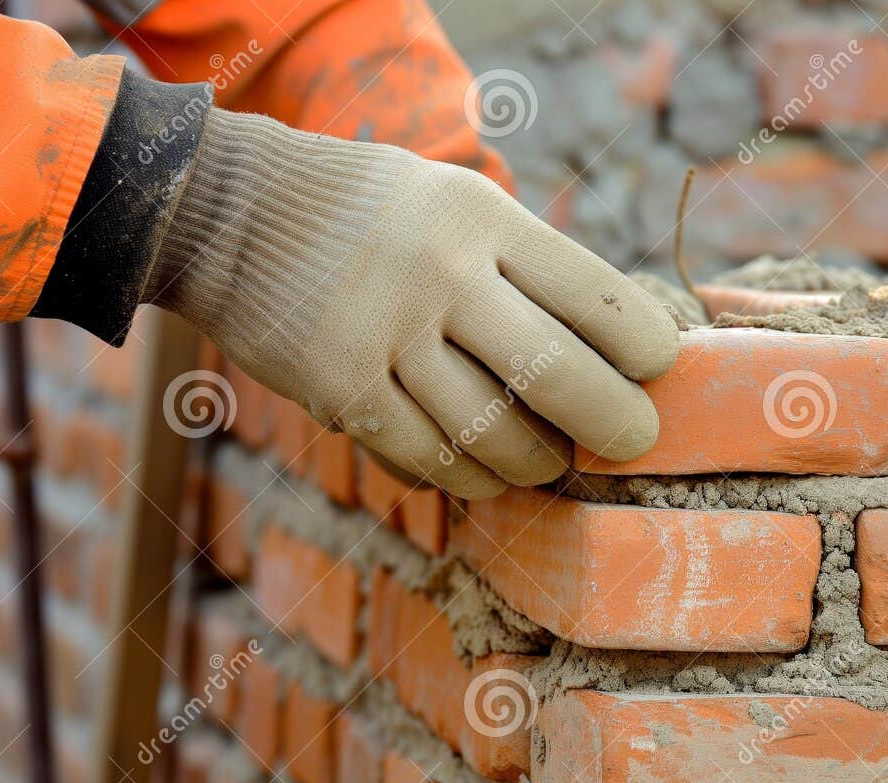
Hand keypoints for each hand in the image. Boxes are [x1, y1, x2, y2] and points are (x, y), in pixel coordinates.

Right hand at [145, 108, 677, 496]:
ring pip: (492, 436)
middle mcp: (439, 274)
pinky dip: (466, 477)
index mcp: (482, 219)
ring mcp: (385, 336)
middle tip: (633, 441)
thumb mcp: (455, 200)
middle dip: (613, 422)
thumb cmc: (373, 215)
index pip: (593, 293)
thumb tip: (616, 347)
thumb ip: (524, 262)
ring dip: (535, 462)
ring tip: (548, 459)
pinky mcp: (339, 390)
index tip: (658, 369)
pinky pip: (428, 460)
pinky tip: (480, 471)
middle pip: (557, 374)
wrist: (229, 211)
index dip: (644, 345)